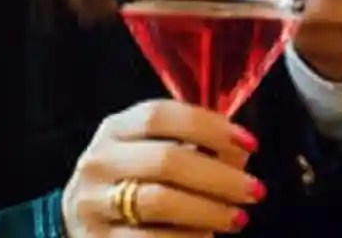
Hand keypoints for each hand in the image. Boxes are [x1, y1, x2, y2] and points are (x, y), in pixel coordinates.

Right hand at [62, 100, 263, 236]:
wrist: (86, 224)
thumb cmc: (136, 182)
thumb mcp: (157, 154)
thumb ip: (197, 147)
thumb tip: (240, 151)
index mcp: (115, 129)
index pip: (160, 115)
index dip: (209, 126)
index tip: (249, 143)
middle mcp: (99, 161)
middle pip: (165, 160)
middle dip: (219, 176)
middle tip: (255, 190)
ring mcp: (93, 202)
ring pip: (158, 201)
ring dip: (208, 210)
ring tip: (238, 218)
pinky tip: (208, 237)